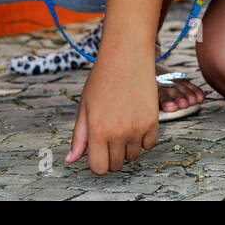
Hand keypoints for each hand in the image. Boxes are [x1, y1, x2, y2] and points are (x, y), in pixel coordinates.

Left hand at [66, 52, 158, 174]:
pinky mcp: (153, 122)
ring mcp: (137, 129)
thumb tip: (71, 159)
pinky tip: (135, 122)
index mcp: (97, 131)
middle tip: (109, 134)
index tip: (98, 151)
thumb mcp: (85, 107)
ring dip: (127, 147)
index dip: (97, 162)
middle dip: (111, 155)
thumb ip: (79, 136)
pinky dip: (143, 139)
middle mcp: (118, 134)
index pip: (99, 168)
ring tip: (122, 124)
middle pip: (116, 165)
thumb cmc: (102, 79)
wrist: (127, 57)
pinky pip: (149, 145)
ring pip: (133, 156)